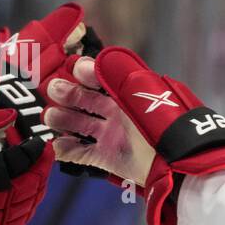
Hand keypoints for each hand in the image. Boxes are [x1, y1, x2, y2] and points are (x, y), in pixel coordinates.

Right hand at [0, 116, 52, 224]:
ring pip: (25, 210)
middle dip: (39, 172)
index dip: (37, 153)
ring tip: (35, 179)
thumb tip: (11, 115)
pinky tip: (23, 204)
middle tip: (41, 159)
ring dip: (34, 193)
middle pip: (31, 188)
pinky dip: (21, 215)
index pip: (25, 163)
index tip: (41, 144)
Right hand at [43, 57, 156, 183]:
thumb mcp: (142, 93)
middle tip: (55, 89)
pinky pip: (80, 153)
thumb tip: (88, 63)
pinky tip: (58, 145)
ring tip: (52, 117)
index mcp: (125, 95)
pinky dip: (65, 149)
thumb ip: (116, 75)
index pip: (99, 78)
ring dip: (60, 118)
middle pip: (83, 99)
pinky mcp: (105, 157)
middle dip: (66, 92)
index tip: (75, 70)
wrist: (173, 161)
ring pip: (77, 123)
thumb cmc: (161, 123)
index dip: (85, 72)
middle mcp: (115, 113)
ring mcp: (109, 135)